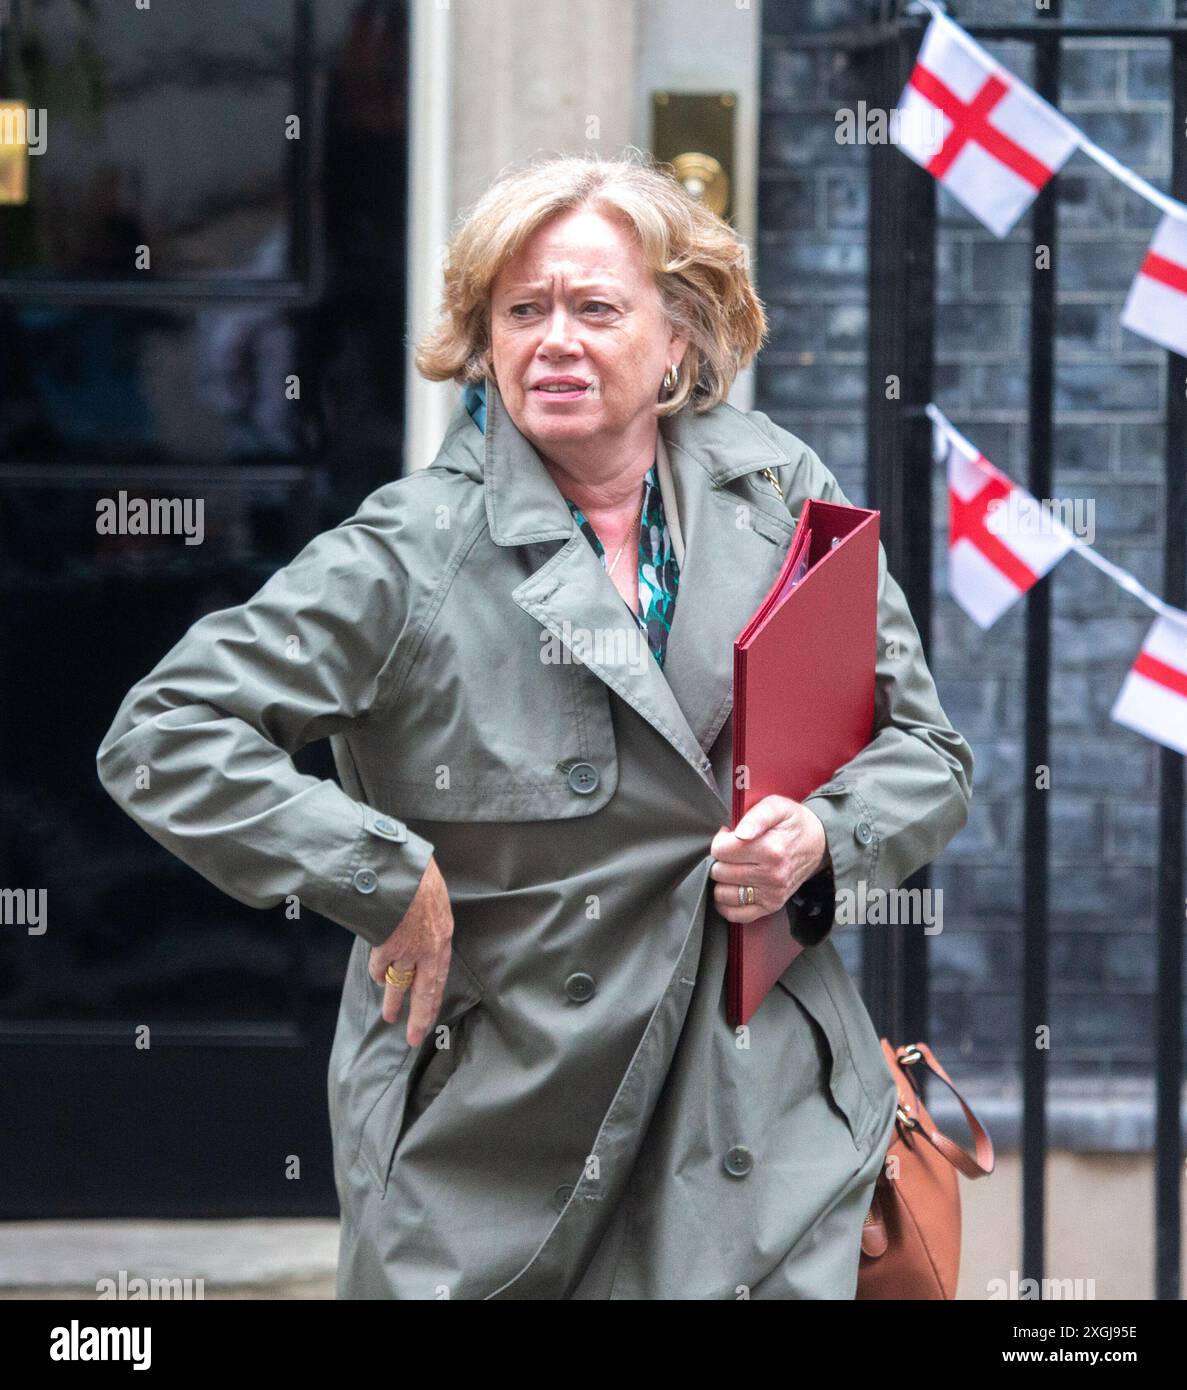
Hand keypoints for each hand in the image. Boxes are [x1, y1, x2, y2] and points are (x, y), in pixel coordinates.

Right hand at [367, 855, 453, 1046]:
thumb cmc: (420, 878)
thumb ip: (431, 923)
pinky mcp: (386, 947)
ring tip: (389, 1016)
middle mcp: (429, 950)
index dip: (435, 999)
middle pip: (424, 991)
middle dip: (419, 1016)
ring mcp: (407, 950)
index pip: (441, 977)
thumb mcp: (435, 900)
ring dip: (392, 1001)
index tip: (432, 1017)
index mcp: (444, 937)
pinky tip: (374, 978)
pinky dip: (375, 972)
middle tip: (415, 1038)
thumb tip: (423, 933)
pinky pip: (378, 966)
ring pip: (398, 984)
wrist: (403, 870)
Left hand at [709, 795, 828, 922]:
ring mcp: (771, 894)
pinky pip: (736, 914)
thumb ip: (756, 816)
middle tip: (732, 852)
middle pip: (719, 872)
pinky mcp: (771, 906)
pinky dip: (726, 904)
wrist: (819, 844)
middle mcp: (771, 876)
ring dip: (721, 881)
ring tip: (733, 868)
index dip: (720, 840)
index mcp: (771, 849)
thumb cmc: (793, 823)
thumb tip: (740, 833)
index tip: (729, 836)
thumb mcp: (778, 806)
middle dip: (720, 860)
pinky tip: (730, 889)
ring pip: (722, 894)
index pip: (720, 851)